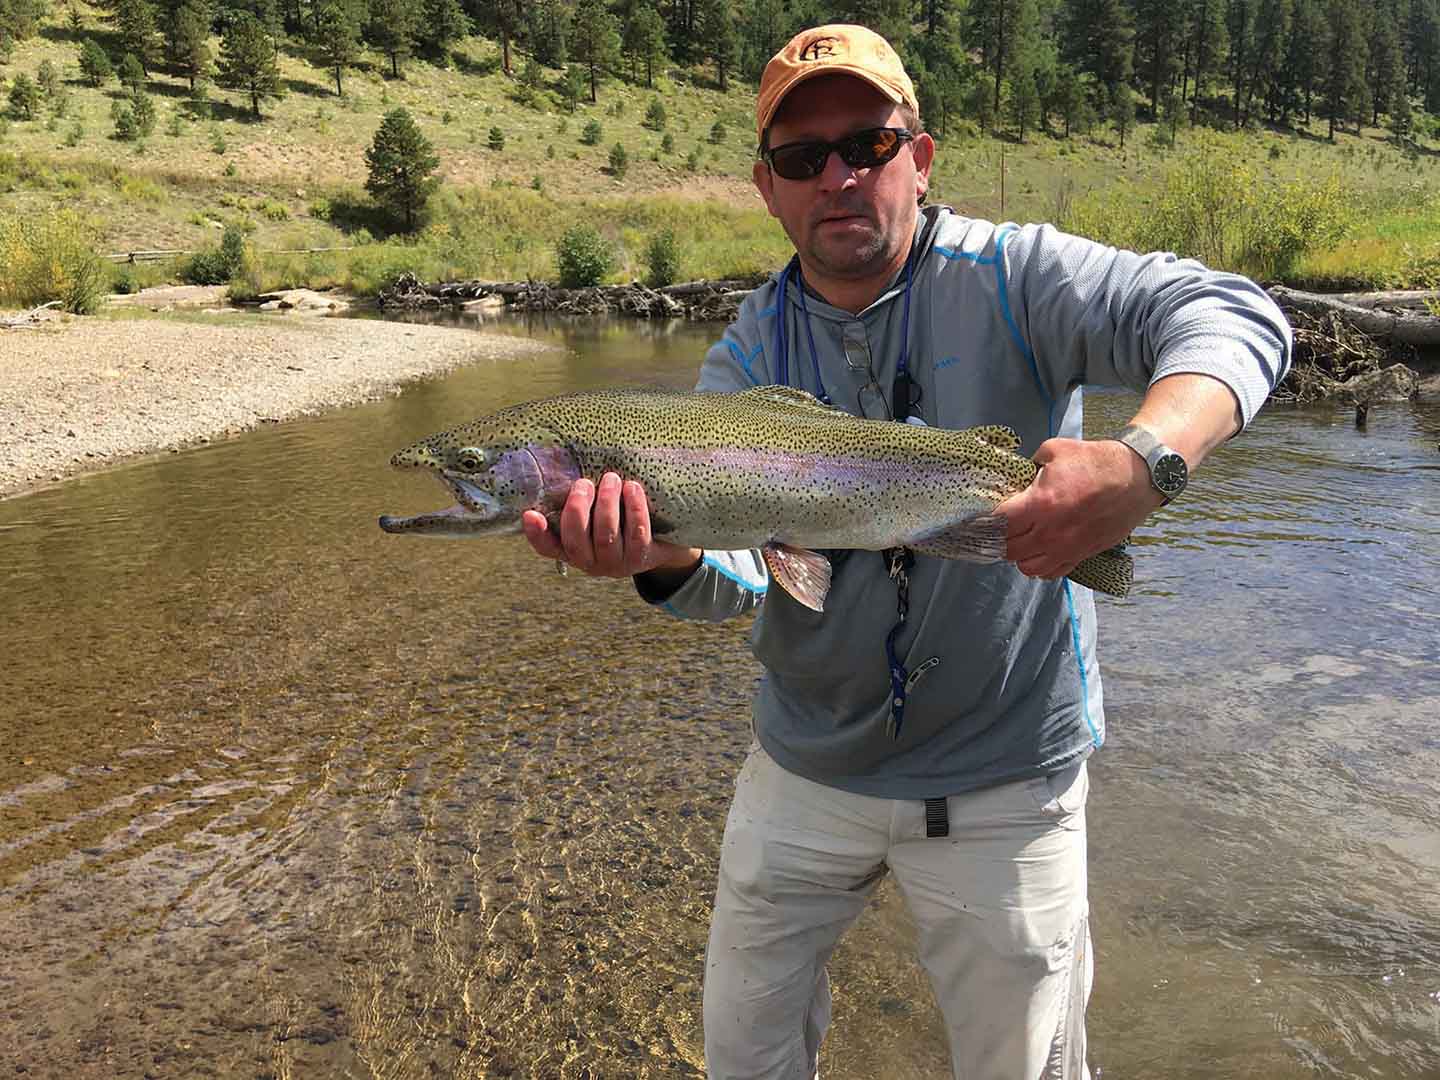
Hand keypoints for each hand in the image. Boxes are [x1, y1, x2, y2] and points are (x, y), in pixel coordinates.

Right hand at [521, 472, 701, 580]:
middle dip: (578, 509)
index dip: (536, 534)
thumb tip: (554, 453)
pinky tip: (632, 487)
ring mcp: (616, 563)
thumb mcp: (595, 509)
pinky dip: (634, 508)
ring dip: (607, 504)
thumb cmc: (619, 516)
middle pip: (576, 541)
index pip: (546, 547)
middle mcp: (590, 562)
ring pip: (606, 536)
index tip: (530, 513)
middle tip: (584, 483)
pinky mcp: (642, 558)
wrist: (660, 540)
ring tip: (611, 478)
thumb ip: (579, 494)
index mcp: (571, 549)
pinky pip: (637, 534)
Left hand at [996, 438, 1162, 581]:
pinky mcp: (1082, 554)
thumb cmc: (1096, 461)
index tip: (984, 514)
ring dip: (1019, 555)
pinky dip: (1040, 566)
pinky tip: (1040, 551)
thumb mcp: (1054, 451)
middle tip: (1001, 527)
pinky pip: (1051, 572)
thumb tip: (1017, 478)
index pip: (999, 522)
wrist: (1136, 477)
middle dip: (1000, 538)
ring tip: (1021, 539)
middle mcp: (1051, 532)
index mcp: (1040, 504)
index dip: (987, 519)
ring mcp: (1067, 547)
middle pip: (1008, 549)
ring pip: (1027, 567)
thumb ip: (1029, 466)